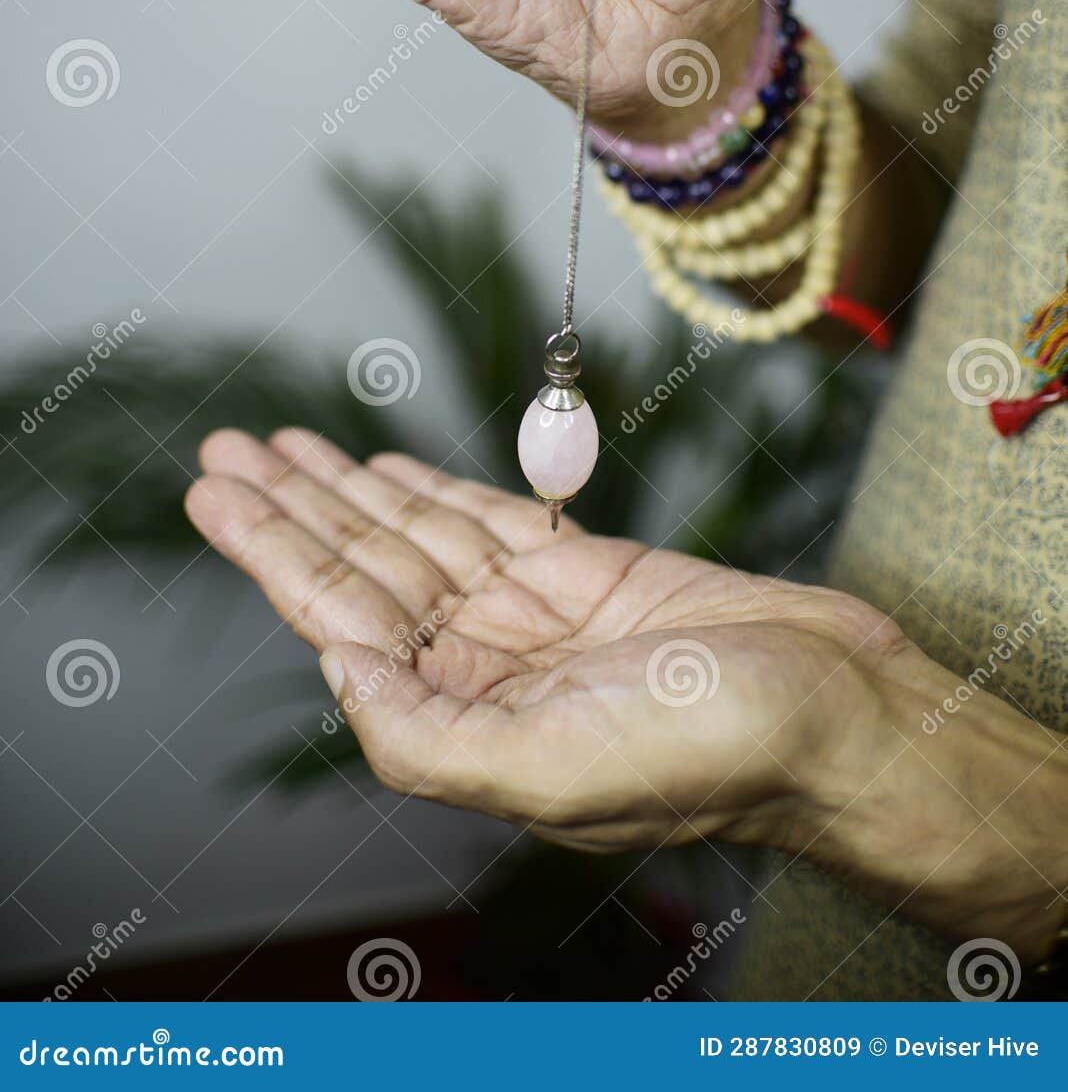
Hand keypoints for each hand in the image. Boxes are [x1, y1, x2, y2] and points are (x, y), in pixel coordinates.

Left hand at [185, 429, 1067, 962]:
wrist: (843, 714)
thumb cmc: (719, 751)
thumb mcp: (557, 767)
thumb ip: (429, 737)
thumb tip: (335, 676)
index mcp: (468, 722)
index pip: (342, 620)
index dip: (274, 550)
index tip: (220, 493)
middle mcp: (488, 668)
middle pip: (365, 568)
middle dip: (293, 507)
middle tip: (225, 450)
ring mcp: (535, 617)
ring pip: (417, 537)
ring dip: (347, 488)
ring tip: (281, 445)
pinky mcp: (587, 575)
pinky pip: (486, 523)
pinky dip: (429, 492)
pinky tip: (382, 471)